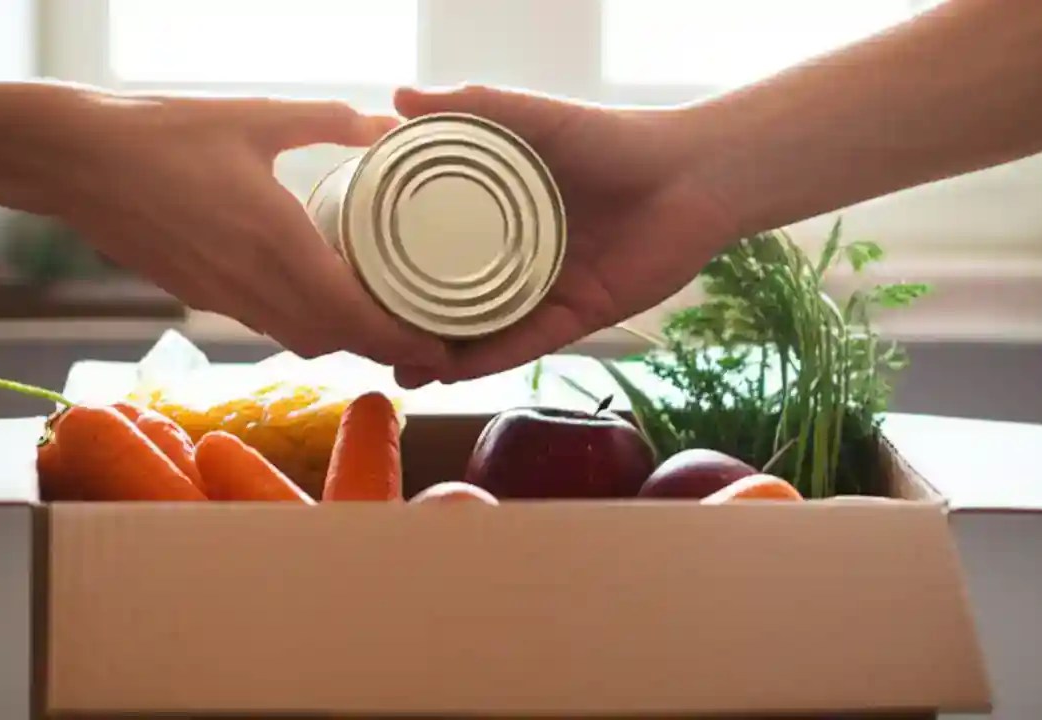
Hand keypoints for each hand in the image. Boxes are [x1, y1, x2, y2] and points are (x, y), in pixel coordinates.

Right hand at [53, 92, 447, 368]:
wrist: (75, 162)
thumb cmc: (164, 133)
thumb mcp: (257, 117)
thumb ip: (329, 123)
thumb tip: (387, 123)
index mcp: (277, 243)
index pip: (354, 317)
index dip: (401, 342)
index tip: (441, 352)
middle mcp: (254, 285)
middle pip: (335, 342)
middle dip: (383, 348)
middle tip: (425, 338)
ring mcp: (224, 299)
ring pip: (300, 340)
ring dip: (343, 340)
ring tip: (381, 320)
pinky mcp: (202, 298)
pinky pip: (268, 326)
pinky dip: (305, 325)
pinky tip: (318, 295)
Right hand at [391, 85, 734, 386]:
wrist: (693, 176)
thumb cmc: (615, 139)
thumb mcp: (534, 117)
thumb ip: (473, 108)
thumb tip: (397, 98)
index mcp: (500, 210)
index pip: (434, 240)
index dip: (394, 259)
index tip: (349, 271)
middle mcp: (514, 254)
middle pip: (451, 294)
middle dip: (409, 319)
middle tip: (364, 333)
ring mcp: (542, 289)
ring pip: (480, 330)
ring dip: (439, 351)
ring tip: (397, 365)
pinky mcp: (575, 317)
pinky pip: (523, 343)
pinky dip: (486, 358)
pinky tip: (447, 368)